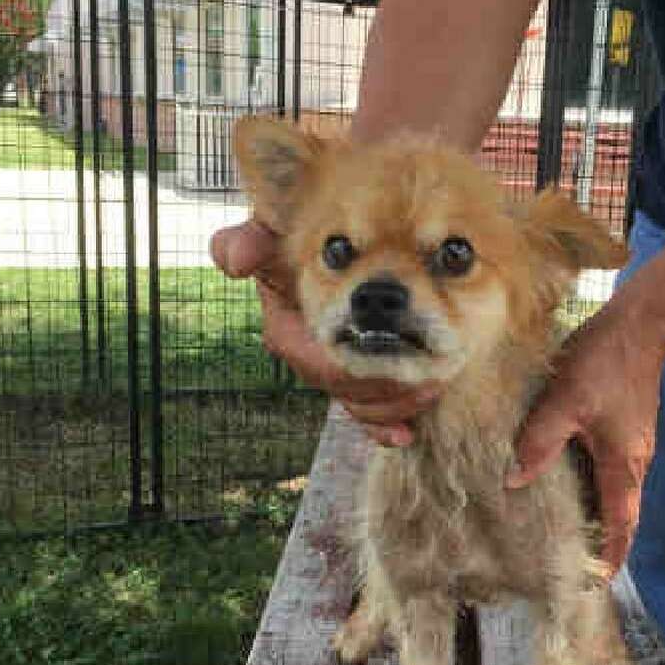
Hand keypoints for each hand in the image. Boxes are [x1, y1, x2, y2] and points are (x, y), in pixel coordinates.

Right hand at [212, 219, 439, 445]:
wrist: (336, 242)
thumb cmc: (301, 233)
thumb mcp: (274, 230)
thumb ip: (250, 240)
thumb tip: (235, 260)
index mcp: (285, 325)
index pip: (306, 356)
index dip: (337, 366)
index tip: (370, 361)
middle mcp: (306, 353)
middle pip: (338, 385)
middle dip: (378, 386)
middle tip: (423, 375)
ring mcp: (333, 369)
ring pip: (354, 403)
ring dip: (391, 405)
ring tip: (429, 389)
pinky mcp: (358, 377)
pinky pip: (366, 413)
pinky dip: (385, 426)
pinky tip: (404, 434)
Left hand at [505, 302, 664, 570]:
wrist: (641, 322)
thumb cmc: (604, 361)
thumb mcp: (564, 402)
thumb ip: (539, 442)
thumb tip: (514, 481)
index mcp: (624, 464)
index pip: (621, 525)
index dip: (610, 556)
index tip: (596, 582)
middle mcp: (635, 460)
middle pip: (619, 513)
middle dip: (599, 540)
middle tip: (570, 561)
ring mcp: (633, 443)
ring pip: (614, 490)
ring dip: (595, 512)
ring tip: (564, 529)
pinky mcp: (627, 426)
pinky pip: (610, 468)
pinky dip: (593, 485)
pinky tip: (567, 480)